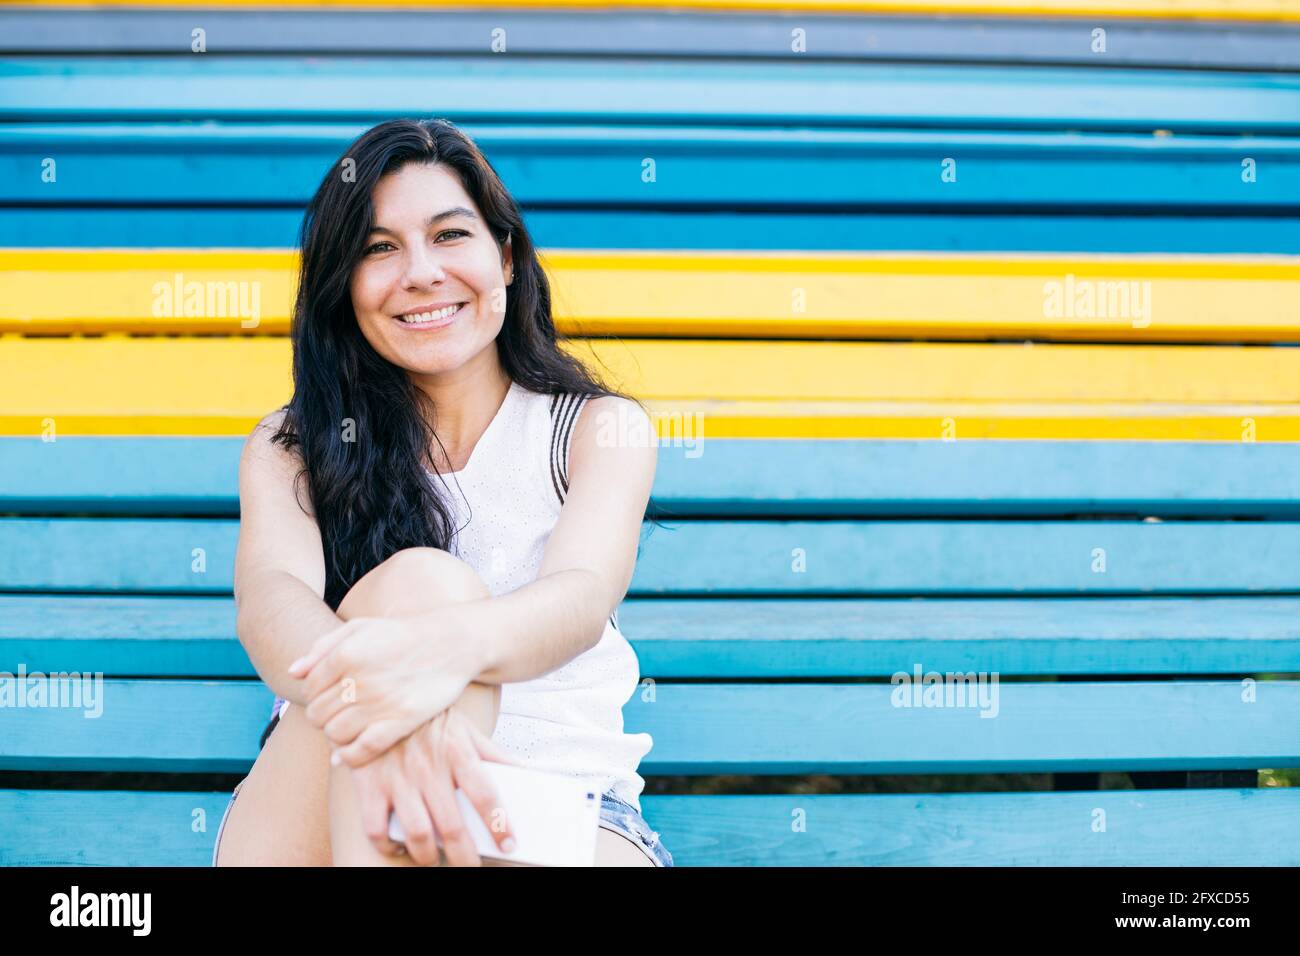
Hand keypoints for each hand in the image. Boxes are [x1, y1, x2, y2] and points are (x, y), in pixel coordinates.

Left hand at [288, 615, 479, 766]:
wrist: (450, 643)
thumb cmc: (401, 636)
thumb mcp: (360, 628)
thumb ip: (322, 648)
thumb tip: (292, 672)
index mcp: (346, 654)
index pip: (309, 688)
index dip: (315, 695)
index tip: (330, 696)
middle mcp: (360, 679)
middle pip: (318, 714)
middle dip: (323, 716)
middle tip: (339, 713)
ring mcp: (381, 702)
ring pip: (335, 734)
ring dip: (336, 736)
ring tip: (348, 727)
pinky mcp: (401, 721)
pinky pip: (362, 750)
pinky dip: (349, 757)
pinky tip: (349, 753)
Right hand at [348, 701, 525, 865]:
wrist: (377, 694)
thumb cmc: (428, 719)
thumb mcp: (464, 728)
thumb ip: (493, 753)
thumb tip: (527, 774)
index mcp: (457, 752)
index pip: (486, 795)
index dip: (500, 824)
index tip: (510, 844)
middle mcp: (429, 767)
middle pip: (453, 825)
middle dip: (466, 856)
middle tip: (472, 867)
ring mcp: (397, 778)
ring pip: (417, 834)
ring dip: (428, 857)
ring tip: (434, 861)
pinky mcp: (369, 784)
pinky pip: (376, 829)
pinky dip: (388, 846)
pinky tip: (399, 847)